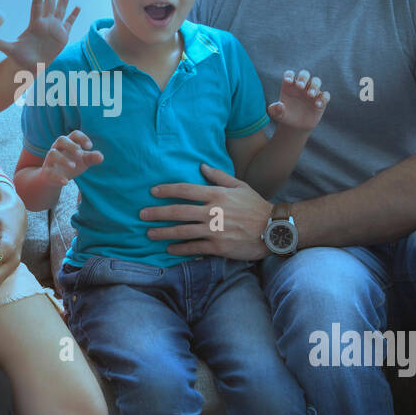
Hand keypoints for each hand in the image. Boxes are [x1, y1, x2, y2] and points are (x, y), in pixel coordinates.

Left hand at [0, 0, 79, 67]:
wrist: (30, 67)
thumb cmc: (19, 58)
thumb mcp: (8, 49)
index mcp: (34, 23)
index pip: (37, 3)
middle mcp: (45, 22)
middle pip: (51, 0)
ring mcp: (54, 28)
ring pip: (61, 7)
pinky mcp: (62, 36)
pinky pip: (69, 23)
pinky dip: (74, 15)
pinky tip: (78, 6)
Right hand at [41, 131, 103, 185]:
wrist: (55, 179)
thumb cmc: (71, 164)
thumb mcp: (83, 161)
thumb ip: (92, 158)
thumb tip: (101, 157)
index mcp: (68, 143)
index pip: (74, 134)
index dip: (82, 138)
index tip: (90, 146)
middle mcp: (57, 148)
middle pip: (61, 140)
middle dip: (71, 145)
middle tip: (80, 154)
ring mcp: (50, 160)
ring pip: (52, 154)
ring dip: (63, 159)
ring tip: (73, 166)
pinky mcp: (46, 172)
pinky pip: (49, 172)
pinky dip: (57, 177)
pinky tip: (66, 182)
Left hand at [141, 163, 272, 259]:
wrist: (274, 229)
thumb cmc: (256, 206)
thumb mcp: (240, 186)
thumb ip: (219, 176)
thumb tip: (201, 165)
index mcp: (217, 195)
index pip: (186, 190)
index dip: (167, 190)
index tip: (153, 191)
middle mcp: (213, 211)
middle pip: (178, 211)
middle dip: (157, 212)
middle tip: (141, 214)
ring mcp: (214, 230)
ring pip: (182, 231)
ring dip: (163, 232)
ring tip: (149, 233)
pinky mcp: (218, 246)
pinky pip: (194, 247)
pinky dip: (179, 248)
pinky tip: (169, 249)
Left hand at [269, 69, 330, 130]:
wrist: (295, 126)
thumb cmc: (284, 116)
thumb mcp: (277, 115)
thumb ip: (275, 110)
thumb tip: (279, 105)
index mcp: (289, 86)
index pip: (289, 74)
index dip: (289, 75)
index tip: (288, 81)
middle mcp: (301, 86)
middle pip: (304, 74)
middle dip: (303, 77)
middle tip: (300, 86)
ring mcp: (312, 92)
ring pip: (316, 81)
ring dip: (314, 86)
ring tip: (310, 95)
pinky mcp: (321, 100)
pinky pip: (325, 95)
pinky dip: (323, 98)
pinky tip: (317, 105)